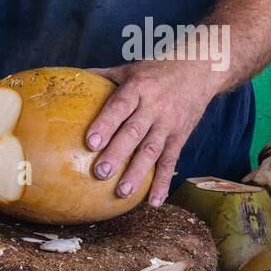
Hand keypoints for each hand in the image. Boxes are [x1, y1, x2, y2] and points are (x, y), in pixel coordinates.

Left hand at [85, 60, 217, 206]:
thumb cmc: (157, 70)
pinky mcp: (181, 136)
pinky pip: (171, 161)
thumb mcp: (131, 68)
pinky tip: (154, 202)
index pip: (120, 106)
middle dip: (118, 153)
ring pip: (152, 150)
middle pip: (134, 132)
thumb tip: (70, 80)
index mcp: (138, 87)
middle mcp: (154, 106)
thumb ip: (103, 76)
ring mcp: (169, 123)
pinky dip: (163, 183)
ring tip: (121, 192)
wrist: (200, 69)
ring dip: (138, 174)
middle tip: (101, 173)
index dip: (106, 123)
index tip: (91, 142)